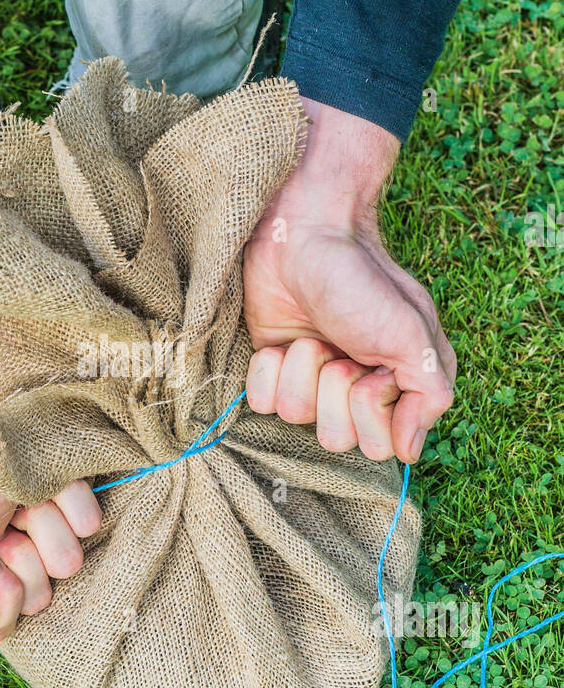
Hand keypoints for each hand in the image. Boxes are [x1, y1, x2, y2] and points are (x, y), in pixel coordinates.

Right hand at [0, 329, 100, 638]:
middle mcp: (15, 548)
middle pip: (36, 599)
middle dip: (18, 560)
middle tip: (1, 523)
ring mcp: (51, 525)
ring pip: (66, 566)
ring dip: (43, 527)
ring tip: (24, 496)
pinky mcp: (81, 502)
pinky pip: (90, 527)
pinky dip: (70, 502)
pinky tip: (52, 480)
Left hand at [243, 98, 454, 463]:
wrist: (307, 234)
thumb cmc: (364, 278)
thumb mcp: (412, 334)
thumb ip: (428, 397)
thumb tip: (407, 453)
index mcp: (395, 388)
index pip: (381, 447)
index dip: (372, 411)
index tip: (373, 369)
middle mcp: (352, 392)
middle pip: (337, 440)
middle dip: (335, 390)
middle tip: (339, 349)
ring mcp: (309, 381)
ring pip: (296, 419)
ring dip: (302, 371)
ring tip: (312, 335)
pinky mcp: (271, 368)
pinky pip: (260, 403)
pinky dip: (268, 370)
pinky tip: (280, 341)